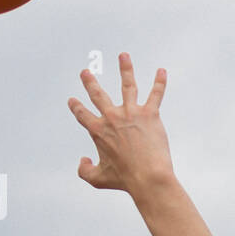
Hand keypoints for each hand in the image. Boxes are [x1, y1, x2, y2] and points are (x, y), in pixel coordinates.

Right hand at [68, 53, 174, 192]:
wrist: (147, 177)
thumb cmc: (124, 179)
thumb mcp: (98, 179)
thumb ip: (84, 171)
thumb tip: (82, 160)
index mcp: (97, 130)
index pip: (82, 114)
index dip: (76, 107)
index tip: (72, 100)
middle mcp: (112, 117)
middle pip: (98, 94)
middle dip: (90, 82)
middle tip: (85, 72)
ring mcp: (131, 113)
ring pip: (127, 85)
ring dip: (125, 68)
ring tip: (124, 56)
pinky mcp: (150, 114)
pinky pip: (156, 94)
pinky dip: (159, 82)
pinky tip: (162, 71)